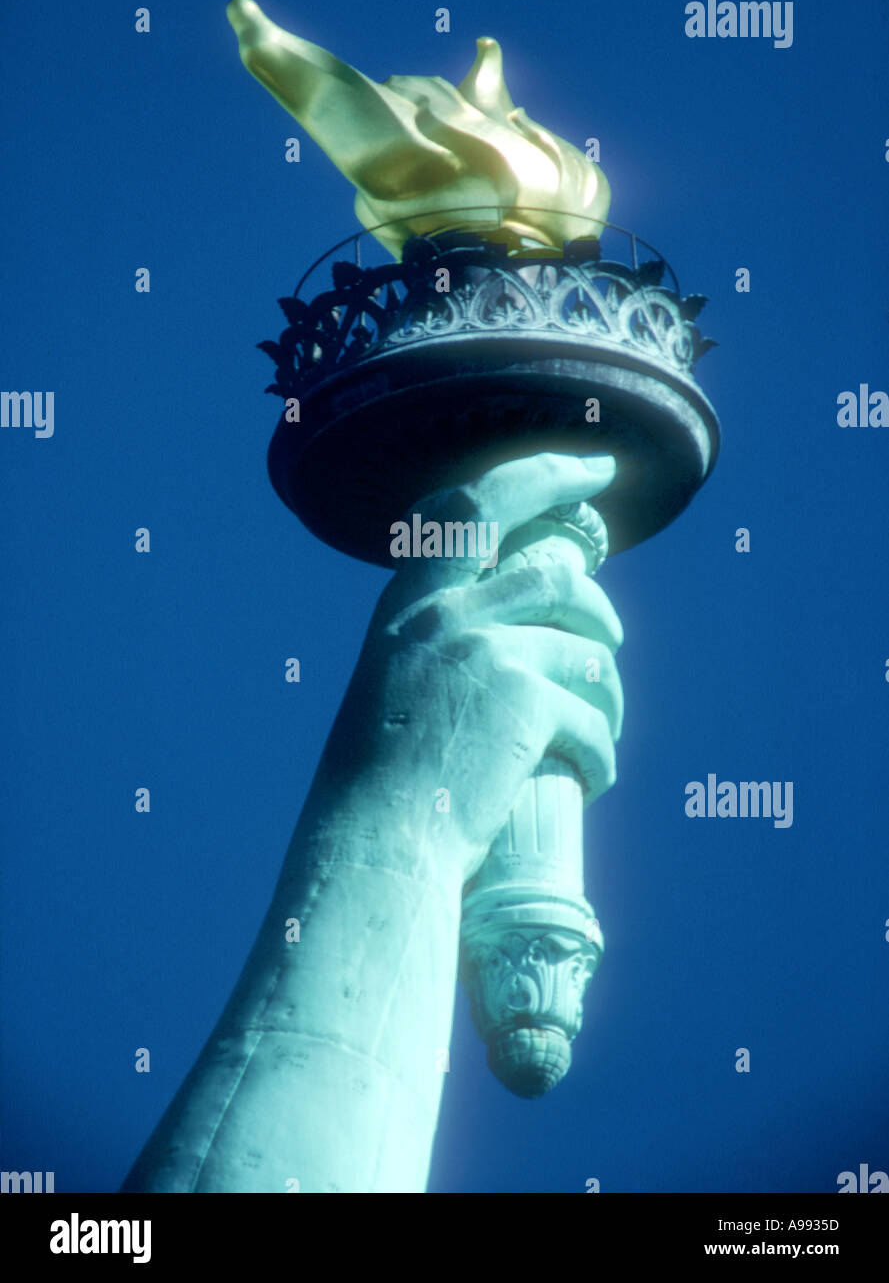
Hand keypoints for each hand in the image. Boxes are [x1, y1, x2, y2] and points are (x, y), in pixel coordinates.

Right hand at [312, 451, 623, 876]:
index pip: (475, 504)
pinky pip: (593, 716)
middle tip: (611, 635)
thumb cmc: (383, 782)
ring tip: (600, 727)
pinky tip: (594, 777)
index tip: (593, 469)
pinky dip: (602, 752)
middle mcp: (444, 614)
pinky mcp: (525, 702)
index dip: (542, 475)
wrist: (376, 844)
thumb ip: (444, 644)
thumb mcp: (398, 687)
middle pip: (556, 572)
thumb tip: (522, 622)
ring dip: (607, 694)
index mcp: (408, 605)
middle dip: (599, 603)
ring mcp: (485, 652)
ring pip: (589, 651)